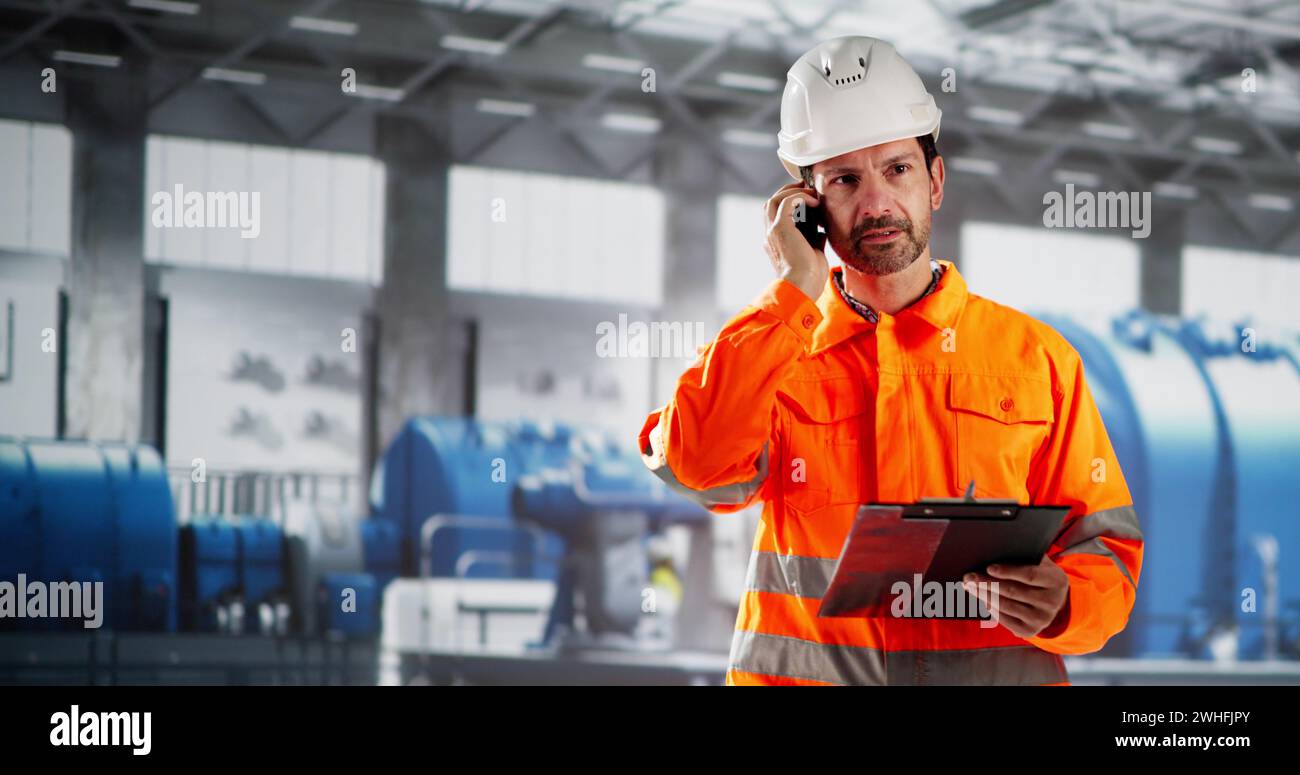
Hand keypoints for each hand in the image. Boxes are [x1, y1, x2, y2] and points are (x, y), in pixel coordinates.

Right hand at [763, 182, 828, 300]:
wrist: (803, 287)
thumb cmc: (810, 277)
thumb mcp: (813, 253)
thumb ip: (813, 240)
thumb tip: (821, 230)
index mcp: (776, 242)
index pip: (777, 215)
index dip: (792, 203)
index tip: (811, 198)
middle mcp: (770, 235)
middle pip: (771, 203)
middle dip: (789, 192)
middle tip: (808, 188)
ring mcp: (773, 231)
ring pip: (774, 199)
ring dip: (794, 192)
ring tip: (812, 193)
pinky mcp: (780, 227)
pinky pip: (786, 202)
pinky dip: (801, 197)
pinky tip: (815, 202)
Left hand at [963, 555, 1069, 638]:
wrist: (1054, 600)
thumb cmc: (1039, 574)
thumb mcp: (1039, 563)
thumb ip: (1023, 558)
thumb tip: (993, 553)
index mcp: (1056, 581)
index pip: (1029, 575)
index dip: (1008, 571)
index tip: (989, 568)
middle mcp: (1052, 602)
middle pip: (1013, 592)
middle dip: (988, 584)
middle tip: (969, 577)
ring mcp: (1042, 619)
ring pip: (1006, 606)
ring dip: (984, 596)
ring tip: (970, 587)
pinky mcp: (1030, 631)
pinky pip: (1005, 619)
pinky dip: (991, 608)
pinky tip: (981, 599)